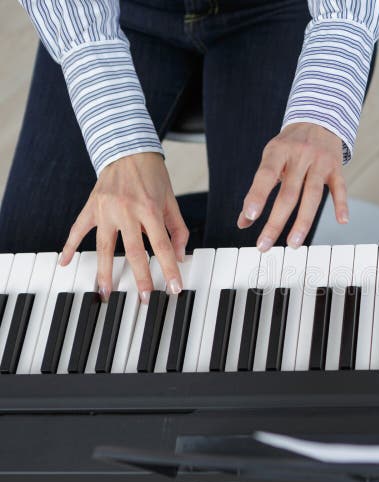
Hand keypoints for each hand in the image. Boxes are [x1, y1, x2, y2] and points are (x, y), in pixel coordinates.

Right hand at [60, 152, 188, 302]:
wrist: (128, 149)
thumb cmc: (153, 177)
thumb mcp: (171, 200)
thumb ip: (177, 229)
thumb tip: (179, 256)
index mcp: (149, 209)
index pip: (162, 246)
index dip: (170, 268)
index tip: (175, 288)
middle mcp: (126, 210)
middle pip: (133, 251)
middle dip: (140, 277)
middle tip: (144, 299)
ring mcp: (106, 209)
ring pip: (104, 246)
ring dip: (104, 271)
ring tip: (105, 292)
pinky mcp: (91, 206)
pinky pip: (78, 229)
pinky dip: (70, 246)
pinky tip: (64, 262)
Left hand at [238, 123, 347, 249]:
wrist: (318, 119)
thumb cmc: (289, 146)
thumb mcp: (270, 160)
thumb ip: (258, 190)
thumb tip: (244, 221)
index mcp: (278, 152)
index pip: (266, 175)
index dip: (257, 196)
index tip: (249, 217)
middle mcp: (300, 156)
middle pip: (289, 193)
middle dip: (276, 222)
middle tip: (264, 245)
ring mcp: (320, 162)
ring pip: (313, 196)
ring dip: (303, 222)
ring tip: (293, 244)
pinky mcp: (336, 167)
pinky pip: (340, 188)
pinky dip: (341, 204)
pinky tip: (341, 221)